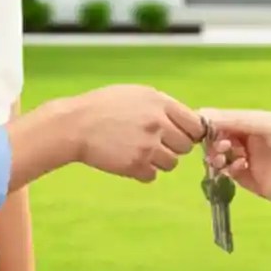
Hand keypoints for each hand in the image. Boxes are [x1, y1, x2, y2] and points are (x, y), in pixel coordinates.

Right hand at [68, 85, 205, 182]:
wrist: (75, 124)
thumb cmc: (103, 106)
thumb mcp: (135, 94)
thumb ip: (162, 106)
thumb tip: (186, 120)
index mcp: (160, 103)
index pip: (196, 125)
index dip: (190, 132)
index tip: (181, 135)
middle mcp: (158, 124)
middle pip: (186, 147)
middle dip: (173, 147)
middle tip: (154, 143)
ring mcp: (147, 146)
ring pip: (171, 164)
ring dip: (158, 161)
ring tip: (139, 150)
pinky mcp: (135, 165)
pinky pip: (152, 176)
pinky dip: (143, 172)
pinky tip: (128, 160)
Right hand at [198, 108, 270, 204]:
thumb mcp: (267, 123)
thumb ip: (236, 119)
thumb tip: (202, 114)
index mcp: (251, 123)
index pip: (221, 120)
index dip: (208, 123)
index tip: (197, 127)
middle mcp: (246, 141)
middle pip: (217, 139)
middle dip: (212, 141)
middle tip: (220, 145)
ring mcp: (247, 161)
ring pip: (220, 157)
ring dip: (217, 156)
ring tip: (224, 157)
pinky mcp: (249, 181)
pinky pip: (229, 174)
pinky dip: (229, 170)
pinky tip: (239, 167)